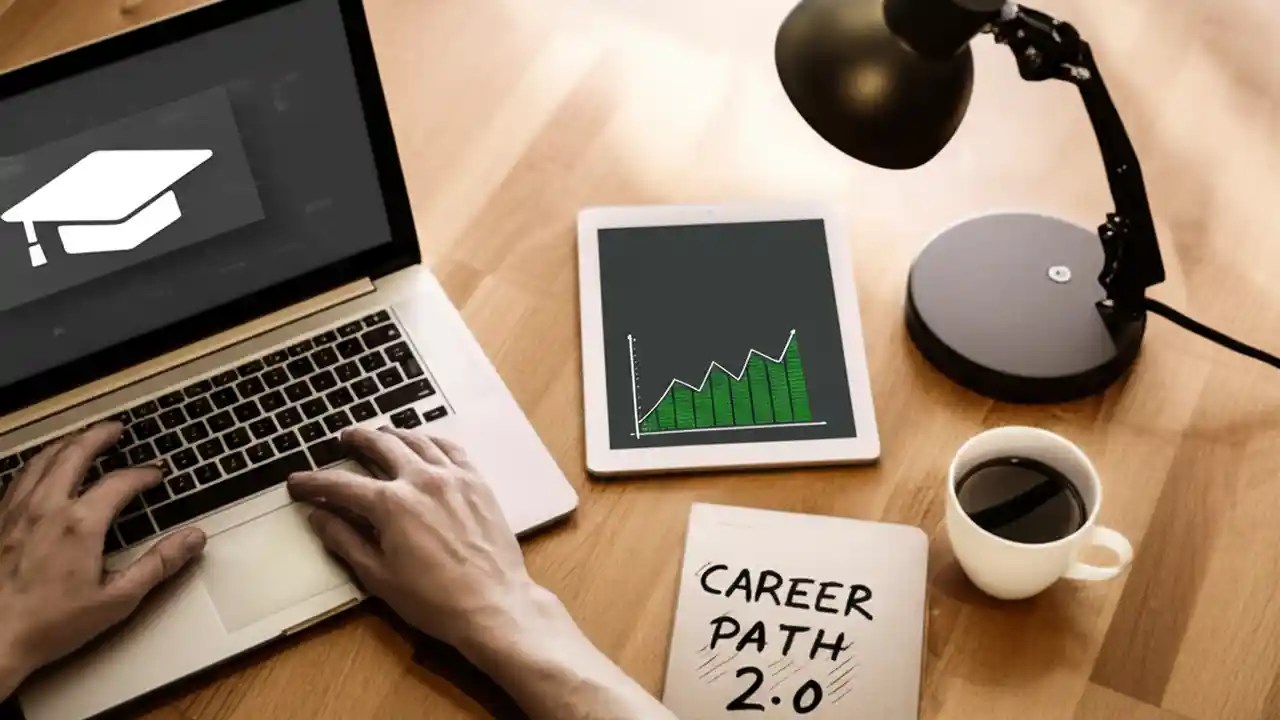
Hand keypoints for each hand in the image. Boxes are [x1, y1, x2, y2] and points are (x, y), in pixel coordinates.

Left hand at [0, 422, 205, 697]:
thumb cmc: (50, 624)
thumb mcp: (116, 600)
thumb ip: (158, 565)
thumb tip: (193, 539)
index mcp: (80, 523)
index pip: (119, 482)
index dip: (143, 474)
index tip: (155, 474)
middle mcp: (46, 507)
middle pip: (74, 454)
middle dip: (98, 437)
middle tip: (115, 429)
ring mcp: (16, 512)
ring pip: (41, 461)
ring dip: (65, 444)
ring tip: (80, 439)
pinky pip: (17, 479)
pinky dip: (36, 465)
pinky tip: (39, 471)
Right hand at [286, 428, 551, 654]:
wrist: (492, 603)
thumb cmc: (434, 599)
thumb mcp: (378, 576)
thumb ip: (345, 540)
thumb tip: (318, 517)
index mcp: (391, 504)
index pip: (341, 485)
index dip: (314, 482)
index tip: (297, 482)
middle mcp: (421, 480)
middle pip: (380, 445)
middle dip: (356, 440)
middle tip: (342, 439)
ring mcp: (453, 477)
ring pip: (416, 440)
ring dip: (392, 434)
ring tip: (379, 434)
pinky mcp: (477, 481)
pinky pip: (450, 448)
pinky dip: (431, 440)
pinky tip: (424, 442)